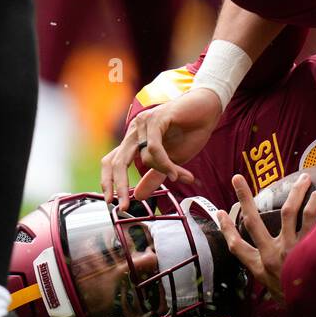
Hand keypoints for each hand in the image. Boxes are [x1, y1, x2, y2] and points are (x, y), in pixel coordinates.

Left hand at [100, 88, 222, 209]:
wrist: (208, 111)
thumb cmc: (190, 132)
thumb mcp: (171, 161)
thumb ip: (154, 176)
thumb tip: (138, 196)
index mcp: (135, 141)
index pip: (112, 162)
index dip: (107, 181)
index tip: (111, 202)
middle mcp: (134, 131)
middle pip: (117, 161)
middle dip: (118, 185)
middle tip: (123, 206)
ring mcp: (143, 123)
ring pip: (143, 158)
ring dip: (163, 171)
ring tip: (179, 177)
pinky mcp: (156, 119)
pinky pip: (155, 148)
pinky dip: (166, 164)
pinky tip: (177, 173)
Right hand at [216, 173, 315, 302]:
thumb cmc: (297, 297)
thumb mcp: (275, 288)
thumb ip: (269, 271)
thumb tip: (267, 259)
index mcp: (259, 267)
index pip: (236, 246)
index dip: (226, 229)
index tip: (219, 212)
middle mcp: (271, 255)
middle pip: (253, 221)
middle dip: (243, 198)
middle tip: (237, 178)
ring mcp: (290, 248)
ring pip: (289, 211)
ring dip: (296, 191)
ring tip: (303, 177)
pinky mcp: (310, 245)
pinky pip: (312, 217)